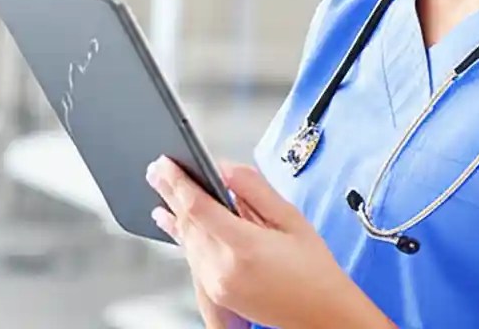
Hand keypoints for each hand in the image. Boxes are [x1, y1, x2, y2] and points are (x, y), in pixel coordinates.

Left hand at [145, 157, 393, 328]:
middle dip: (169, 192)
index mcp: (244, 247)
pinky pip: (192, 257)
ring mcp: (217, 284)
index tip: (165, 163)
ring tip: (162, 188)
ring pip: (186, 240)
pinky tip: (174, 222)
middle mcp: (224, 268)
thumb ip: (254, 189)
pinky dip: (183, 235)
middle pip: (187, 223)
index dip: (177, 182)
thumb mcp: (291, 218)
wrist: (322, 314)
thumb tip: (225, 169)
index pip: (198, 207)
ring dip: (173, 212)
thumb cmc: (313, 269)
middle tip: (156, 169)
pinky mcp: (217, 292)